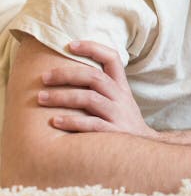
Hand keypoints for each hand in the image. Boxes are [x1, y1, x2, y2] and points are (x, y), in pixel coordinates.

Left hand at [39, 40, 157, 139]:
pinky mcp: (114, 133)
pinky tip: (55, 122)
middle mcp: (121, 98)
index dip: (93, 48)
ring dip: (62, 97)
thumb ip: (101, 87)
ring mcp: (118, 115)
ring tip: (41, 98)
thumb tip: (69, 70)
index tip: (70, 44)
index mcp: (121, 87)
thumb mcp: (119, 101)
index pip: (112, 58)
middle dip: (66, 74)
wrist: (143, 151)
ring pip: (90, 99)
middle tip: (44, 77)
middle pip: (94, 77)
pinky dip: (72, 122)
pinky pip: (91, 124)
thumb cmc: (121, 123)